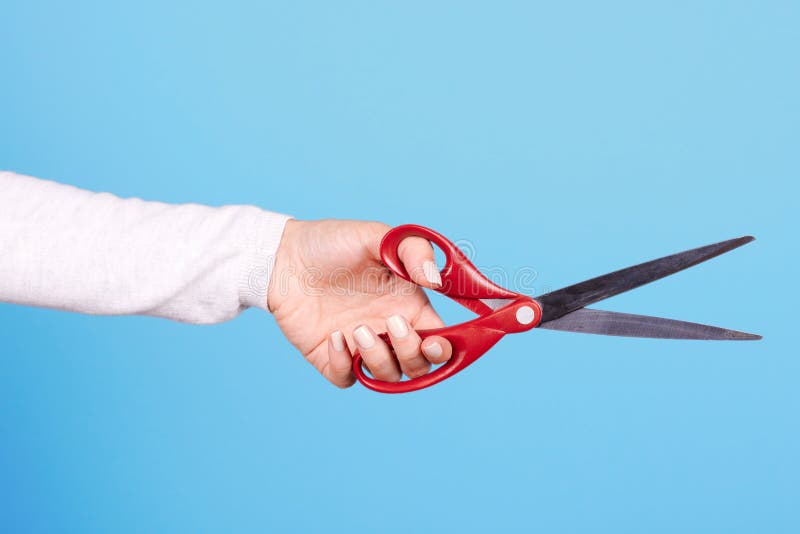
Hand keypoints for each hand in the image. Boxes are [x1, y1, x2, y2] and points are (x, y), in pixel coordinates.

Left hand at [267, 219, 452, 387]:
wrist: (283, 256)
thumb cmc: (333, 242)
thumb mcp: (376, 235)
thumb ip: (413, 250)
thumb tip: (434, 279)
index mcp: (409, 305)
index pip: (440, 339)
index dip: (444, 348)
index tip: (433, 340)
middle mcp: (389, 329)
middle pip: (419, 366)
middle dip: (412, 354)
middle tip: (391, 324)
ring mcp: (361, 346)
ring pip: (387, 376)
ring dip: (379, 359)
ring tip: (356, 329)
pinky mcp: (331, 356)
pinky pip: (347, 379)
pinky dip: (345, 365)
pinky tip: (333, 337)